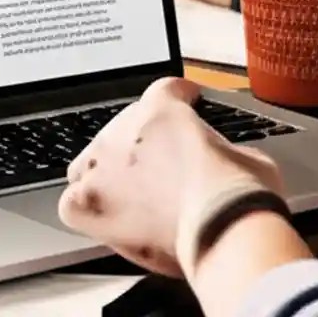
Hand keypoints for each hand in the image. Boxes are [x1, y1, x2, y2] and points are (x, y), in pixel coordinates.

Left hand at [58, 78, 282, 276]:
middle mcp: (123, 131)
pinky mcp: (88, 206)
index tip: (185, 102)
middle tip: (160, 170)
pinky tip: (102, 217)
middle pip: (120, 131)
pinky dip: (84, 210)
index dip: (177, 97)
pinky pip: (71, 205)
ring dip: (104, 176)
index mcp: (162, 107)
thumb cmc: (240, 191)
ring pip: (87, 166)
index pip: (163, 89)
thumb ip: (223, 148)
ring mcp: (101, 170)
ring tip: (127, 196)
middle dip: (139, 147)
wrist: (222, 226)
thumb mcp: (247, 154)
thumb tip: (228, 161)